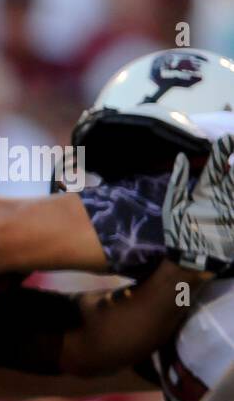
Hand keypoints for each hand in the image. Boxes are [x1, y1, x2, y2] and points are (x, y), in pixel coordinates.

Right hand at [163, 134, 233, 273]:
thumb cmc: (181, 233)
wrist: (194, 262)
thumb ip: (178, 182)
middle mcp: (223, 198)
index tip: (229, 137)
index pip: (216, 165)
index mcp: (206, 193)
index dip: (223, 149)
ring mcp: (232, 210)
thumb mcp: (172, 208)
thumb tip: (181, 157)